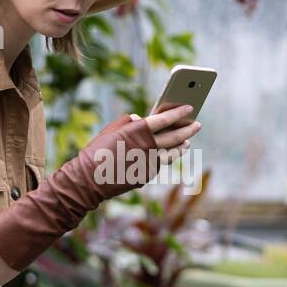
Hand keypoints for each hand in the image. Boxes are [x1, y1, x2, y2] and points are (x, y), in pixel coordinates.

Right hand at [76, 104, 199, 197]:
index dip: (179, 112)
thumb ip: (129, 122)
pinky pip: (159, 163)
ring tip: (188, 142)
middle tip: (197, 124)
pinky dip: (165, 157)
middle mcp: (148, 146)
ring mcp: (149, 162)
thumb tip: (142, 119)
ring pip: (172, 153)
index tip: (189, 107)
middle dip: (188, 129)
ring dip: (182, 146)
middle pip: (175, 136)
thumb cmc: (97, 151)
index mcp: (138, 130)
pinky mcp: (147, 174)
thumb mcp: (111, 130)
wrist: (89, 179)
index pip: (165, 119)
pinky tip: (169, 154)